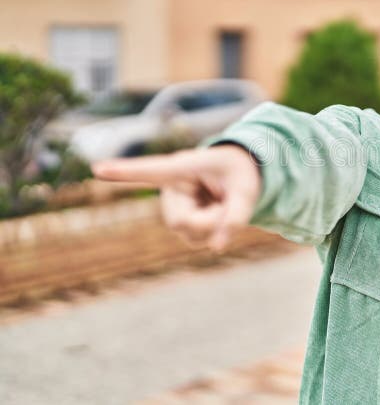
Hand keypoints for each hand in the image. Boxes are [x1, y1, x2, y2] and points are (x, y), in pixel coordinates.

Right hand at [91, 144, 261, 252]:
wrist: (240, 174)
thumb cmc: (241, 174)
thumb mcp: (247, 190)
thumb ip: (236, 216)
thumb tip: (217, 247)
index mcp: (183, 168)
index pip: (151, 170)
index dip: (124, 171)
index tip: (97, 168)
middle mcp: (172, 188)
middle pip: (180, 221)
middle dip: (207, 223)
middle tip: (227, 208)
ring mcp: (175, 206)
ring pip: (187, 233)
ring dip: (211, 227)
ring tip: (222, 206)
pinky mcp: (181, 220)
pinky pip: (194, 238)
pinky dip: (213, 233)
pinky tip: (217, 214)